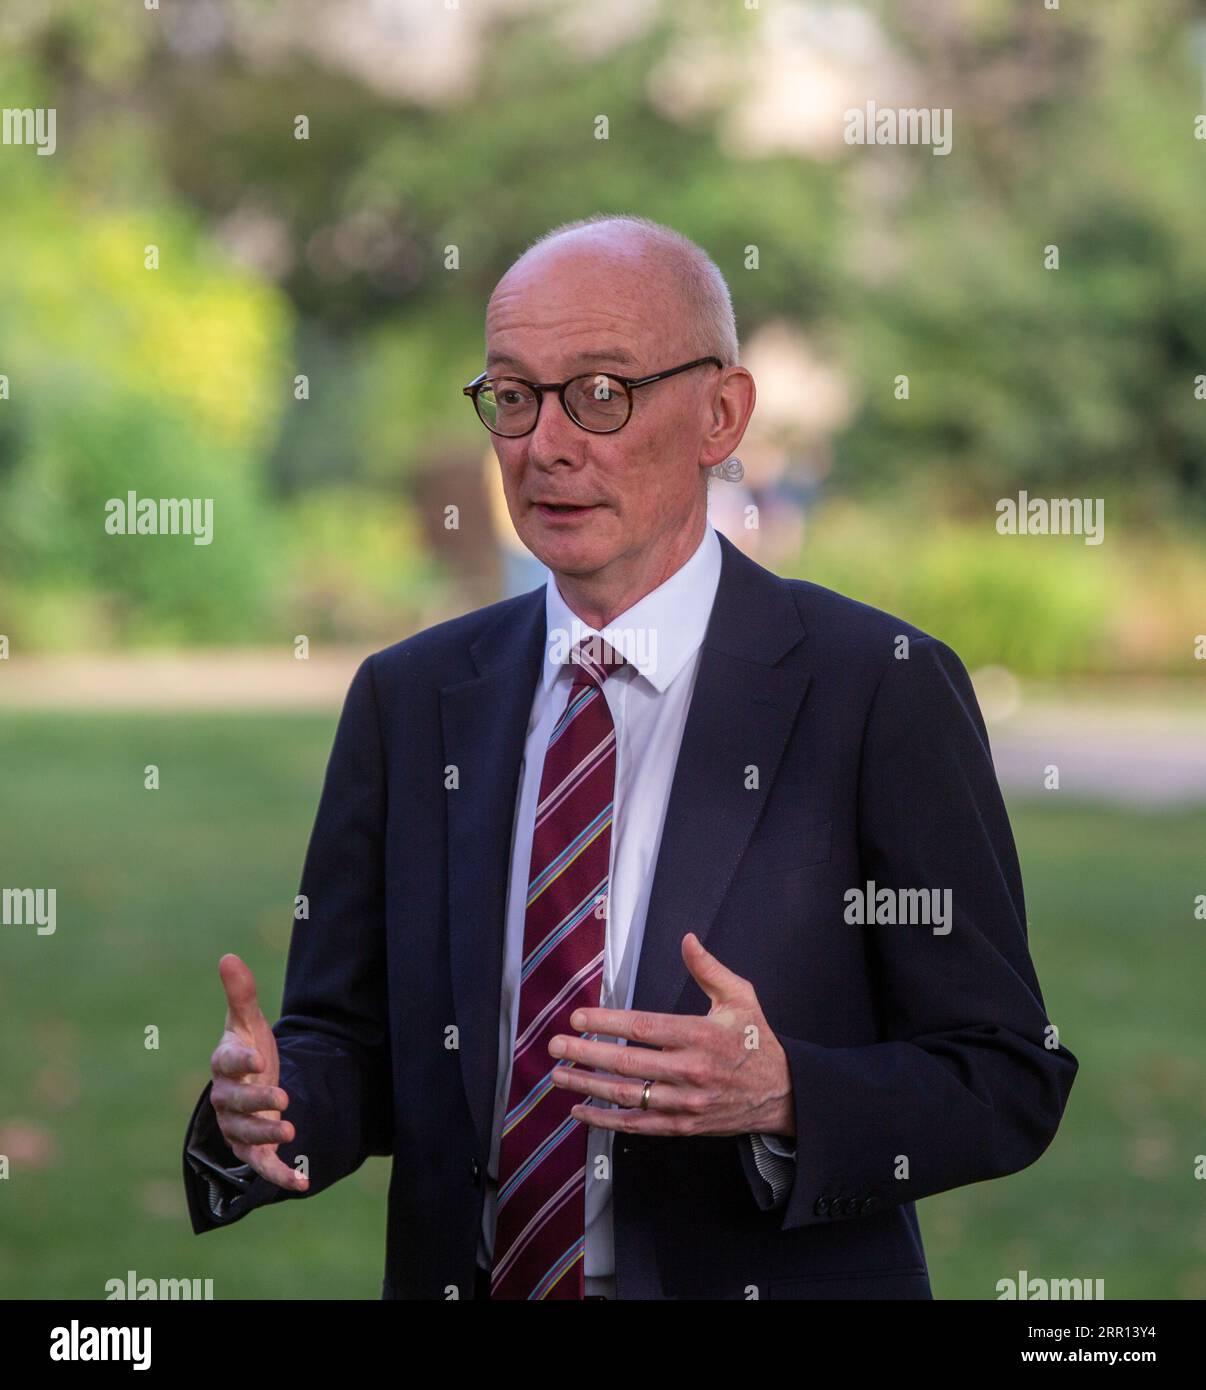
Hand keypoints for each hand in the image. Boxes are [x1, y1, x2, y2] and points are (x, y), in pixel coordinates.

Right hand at [208, 953, 308, 1192]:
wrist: (253, 1082)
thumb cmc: (249, 1049)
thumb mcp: (249, 1021)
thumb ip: (241, 993)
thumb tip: (228, 956)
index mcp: (224, 1064)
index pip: (226, 1063)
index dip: (240, 1061)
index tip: (258, 1058)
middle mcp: (226, 1098)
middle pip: (235, 1103)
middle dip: (257, 1103)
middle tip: (283, 1099)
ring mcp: (237, 1125)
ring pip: (245, 1135)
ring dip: (266, 1137)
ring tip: (292, 1130)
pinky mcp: (253, 1148)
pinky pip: (262, 1165)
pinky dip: (280, 1175)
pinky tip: (303, 1180)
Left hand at [548, 932, 794, 1138]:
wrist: (783, 1094)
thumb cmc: (756, 1041)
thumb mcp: (741, 997)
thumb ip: (709, 969)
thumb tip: (687, 939)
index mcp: (701, 1036)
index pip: (644, 1028)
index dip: (607, 1023)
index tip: (579, 1017)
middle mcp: (691, 1072)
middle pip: (628, 1064)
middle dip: (586, 1054)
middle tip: (556, 1045)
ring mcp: (685, 1103)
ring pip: (628, 1097)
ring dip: (588, 1087)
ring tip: (559, 1076)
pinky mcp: (683, 1126)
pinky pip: (638, 1126)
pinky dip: (607, 1121)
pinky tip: (581, 1111)